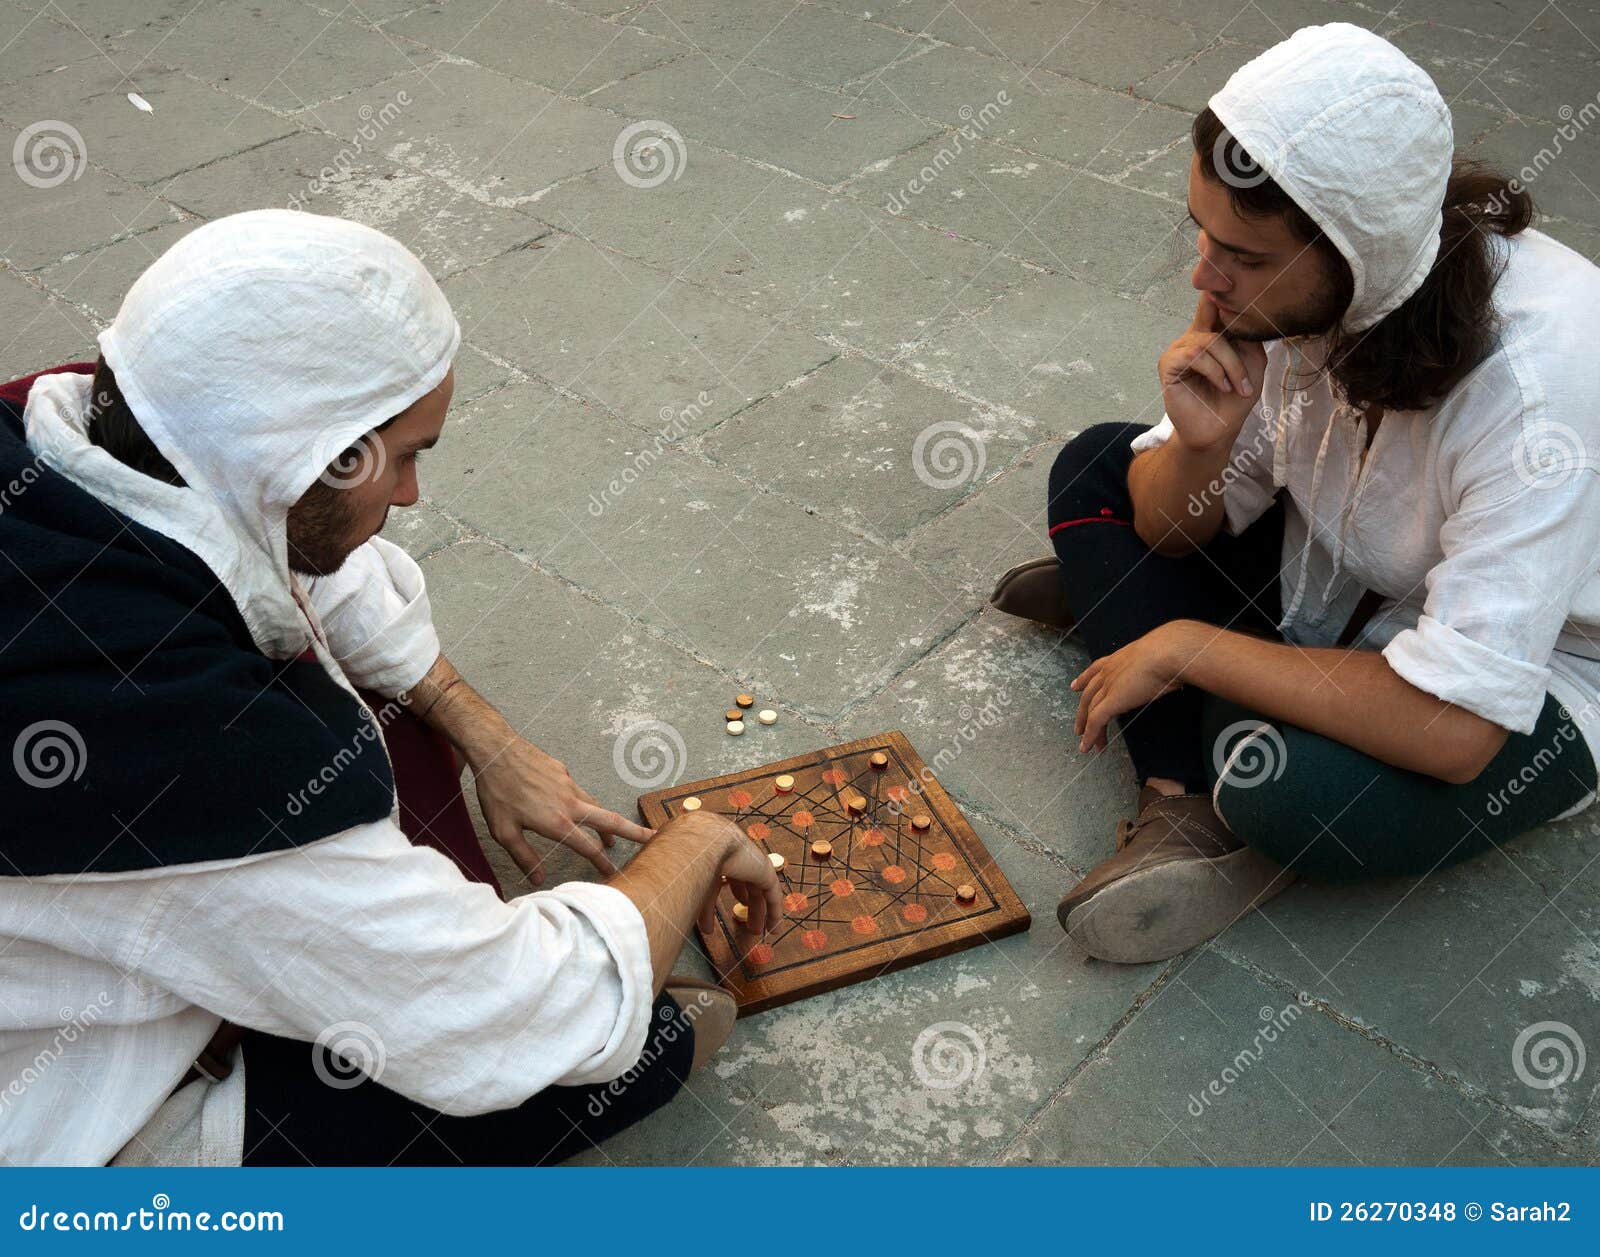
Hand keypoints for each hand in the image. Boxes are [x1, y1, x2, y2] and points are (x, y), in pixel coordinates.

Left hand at [469, 735, 652, 883]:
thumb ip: (524, 857)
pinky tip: (573, 806)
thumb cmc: (497, 793)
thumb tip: (539, 879)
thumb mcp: (504, 832)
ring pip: (595, 805)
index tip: (612, 873)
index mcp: (557, 823)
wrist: (497, 751)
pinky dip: (583, 803)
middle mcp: (570, 804)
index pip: (588, 848)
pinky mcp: (563, 771)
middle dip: (633, 832)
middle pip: (610, 821)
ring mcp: (569, 785)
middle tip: (652, 839)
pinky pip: (579, 791)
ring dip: (607, 821)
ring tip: (611, 834)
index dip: (602, 863)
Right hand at [669, 814, 783, 937]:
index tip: (711, 919)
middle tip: (741, 922)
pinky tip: (773, 927)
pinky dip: (774, 912)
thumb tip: (675, 907)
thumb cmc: (685, 856)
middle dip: (744, 904)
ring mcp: (752, 862)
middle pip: (743, 883)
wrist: (702, 842)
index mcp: (714, 851)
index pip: (717, 876)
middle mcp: (736, 855)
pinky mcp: (765, 871)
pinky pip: (773, 894)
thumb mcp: (686, 879)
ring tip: (756, 931)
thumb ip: (686, 893)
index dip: (714, 896)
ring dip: (757, 912)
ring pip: (759, 890)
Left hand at [1071, 622, 1206, 752]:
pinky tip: (1089, 745)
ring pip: (1090, 710)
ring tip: (1086, 743)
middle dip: (1082, 712)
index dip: (1084, 680)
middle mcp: (1109, 671)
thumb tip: (1166, 675)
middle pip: (1088, 695)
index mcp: (1118, 659)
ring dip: (1087, 728)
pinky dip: (1091, 735)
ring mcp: (1109, 686)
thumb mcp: (1157, 657)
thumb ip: (1153, 667)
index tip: (1076, 687)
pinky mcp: (1112, 701)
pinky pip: (1096, 721)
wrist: (1168, 652)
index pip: (1095, 670)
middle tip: (1078, 726)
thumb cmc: (1170, 653)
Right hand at [1158, 295, 1267, 452]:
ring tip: (1236, 387)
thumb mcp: (1253, 364)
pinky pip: (1194, 356)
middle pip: (1215, 315)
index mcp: (1212, 332)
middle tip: (1247, 380)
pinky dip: (1214, 371)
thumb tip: (1242, 313)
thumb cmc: (1233, 400)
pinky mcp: (1168, 364)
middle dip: (1237, 346)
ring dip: (1230, 365)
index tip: (1233, 279)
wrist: (1217, 431)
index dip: (1220, 291)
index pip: (1212, 301)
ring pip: (1208, 341)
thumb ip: (1249, 337)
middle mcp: (1193, 336)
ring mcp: (1179, 349)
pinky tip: (1222, 386)